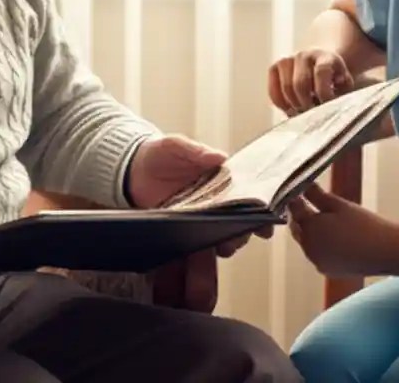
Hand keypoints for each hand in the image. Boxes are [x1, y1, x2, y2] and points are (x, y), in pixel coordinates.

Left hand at [127, 135, 271, 256]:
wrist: (131, 171)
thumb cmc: (158, 154)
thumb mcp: (176, 146)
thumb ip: (195, 151)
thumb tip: (219, 156)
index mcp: (220, 180)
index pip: (248, 195)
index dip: (261, 208)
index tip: (267, 220)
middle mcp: (216, 202)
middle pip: (240, 220)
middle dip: (245, 230)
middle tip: (242, 234)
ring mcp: (201, 218)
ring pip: (223, 236)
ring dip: (228, 243)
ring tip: (224, 246)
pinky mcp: (183, 230)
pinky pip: (198, 245)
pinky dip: (203, 251)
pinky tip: (203, 252)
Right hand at [267, 47, 354, 115]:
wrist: (323, 64)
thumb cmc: (335, 80)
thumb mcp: (344, 85)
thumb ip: (340, 95)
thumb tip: (329, 108)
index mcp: (326, 57)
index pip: (321, 72)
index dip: (323, 92)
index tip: (327, 106)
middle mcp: (305, 55)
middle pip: (300, 83)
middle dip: (307, 104)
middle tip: (313, 114)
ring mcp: (287, 60)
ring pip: (286, 88)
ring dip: (294, 105)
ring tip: (303, 112)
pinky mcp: (275, 68)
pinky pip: (273, 91)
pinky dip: (281, 104)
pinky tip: (291, 109)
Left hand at [287, 184, 391, 277]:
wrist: (384, 252)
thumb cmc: (363, 225)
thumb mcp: (338, 205)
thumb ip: (316, 194)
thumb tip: (303, 184)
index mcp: (309, 228)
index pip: (294, 210)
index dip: (295, 199)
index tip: (299, 191)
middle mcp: (308, 248)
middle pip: (297, 228)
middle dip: (301, 216)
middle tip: (309, 203)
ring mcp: (316, 261)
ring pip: (306, 243)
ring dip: (310, 232)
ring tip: (325, 221)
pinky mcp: (327, 271)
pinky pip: (317, 255)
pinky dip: (320, 246)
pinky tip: (334, 238)